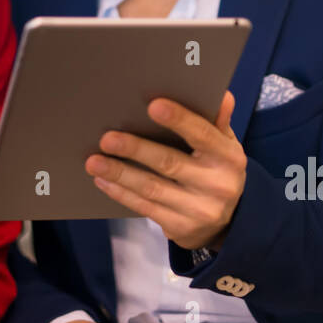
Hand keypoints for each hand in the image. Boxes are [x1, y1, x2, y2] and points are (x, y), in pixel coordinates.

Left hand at [85, 90, 244, 250]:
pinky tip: (103, 181)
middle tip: (107, 139)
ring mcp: (199, 210)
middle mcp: (216, 184)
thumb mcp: (224, 146)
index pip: (202, 134)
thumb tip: (221, 95)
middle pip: (169, 162)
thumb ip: (217, 121)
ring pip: (151, 188)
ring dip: (119, 174)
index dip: (179, 120)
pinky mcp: (181, 227)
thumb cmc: (218, 170)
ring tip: (94, 162)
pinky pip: (145, 208)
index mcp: (228, 157)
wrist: (228, 222)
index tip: (153, 106)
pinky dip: (121, 193)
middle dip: (135, 149)